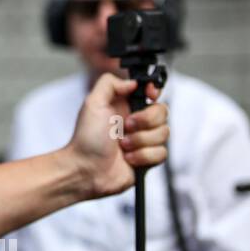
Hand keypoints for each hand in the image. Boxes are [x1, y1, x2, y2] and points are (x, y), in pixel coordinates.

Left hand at [65, 73, 167, 199]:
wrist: (86, 168)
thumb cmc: (86, 138)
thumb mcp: (93, 103)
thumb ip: (109, 84)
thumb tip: (132, 82)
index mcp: (126, 106)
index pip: (152, 93)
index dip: (155, 92)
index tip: (150, 95)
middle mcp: (137, 121)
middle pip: (163, 112)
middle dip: (145, 121)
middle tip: (125, 127)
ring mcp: (144, 140)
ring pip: (164, 134)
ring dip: (140, 141)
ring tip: (122, 146)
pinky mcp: (148, 159)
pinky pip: (161, 153)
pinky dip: (142, 156)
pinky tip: (128, 159)